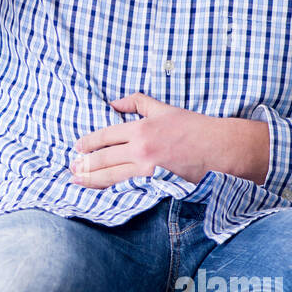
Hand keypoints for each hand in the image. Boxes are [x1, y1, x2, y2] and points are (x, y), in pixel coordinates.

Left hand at [70, 93, 225, 187]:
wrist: (219, 148)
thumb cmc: (195, 127)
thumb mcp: (165, 109)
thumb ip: (139, 102)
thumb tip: (116, 101)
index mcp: (141, 128)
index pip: (106, 135)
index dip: (89, 142)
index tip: (78, 147)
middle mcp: (141, 147)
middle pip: (104, 157)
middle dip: (85, 163)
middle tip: (72, 167)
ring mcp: (148, 167)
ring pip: (111, 175)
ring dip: (91, 178)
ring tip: (77, 180)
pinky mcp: (156, 183)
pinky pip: (128, 186)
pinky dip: (111, 188)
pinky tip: (101, 190)